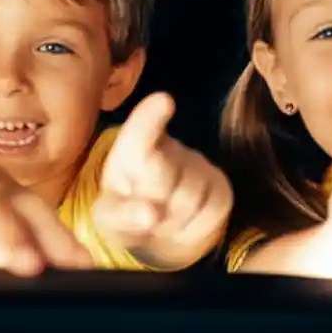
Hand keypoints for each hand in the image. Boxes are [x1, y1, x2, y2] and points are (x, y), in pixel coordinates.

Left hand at [92, 93, 232, 256]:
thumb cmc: (127, 215)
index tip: (164, 101)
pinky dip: (191, 230)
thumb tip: (152, 215)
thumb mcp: (110, 217)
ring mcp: (197, 166)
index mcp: (132, 148)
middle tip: (144, 213)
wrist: (158, 232)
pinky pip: (208, 214)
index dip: (151, 116)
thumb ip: (121, 215)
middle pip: (162, 176)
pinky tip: (181, 224)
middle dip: (150, 200)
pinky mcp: (221, 190)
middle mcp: (167, 149)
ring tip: (161, 221)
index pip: (140, 132)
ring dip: (170, 221)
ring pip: (186, 200)